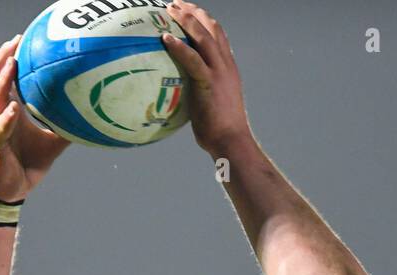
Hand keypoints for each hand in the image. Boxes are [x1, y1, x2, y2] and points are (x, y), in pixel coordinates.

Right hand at [0, 35, 68, 201]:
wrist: (9, 195)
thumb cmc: (25, 168)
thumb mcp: (50, 145)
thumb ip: (63, 129)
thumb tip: (87, 119)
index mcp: (6, 113)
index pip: (4, 79)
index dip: (9, 58)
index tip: (22, 40)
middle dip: (3, 58)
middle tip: (16, 41)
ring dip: (1, 80)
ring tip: (12, 63)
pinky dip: (6, 118)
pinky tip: (15, 108)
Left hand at [160, 1, 253, 154]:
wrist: (231, 140)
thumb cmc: (220, 128)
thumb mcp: (214, 100)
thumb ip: (203, 88)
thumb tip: (184, 88)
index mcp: (228, 67)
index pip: (218, 34)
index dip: (204, 19)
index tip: (189, 10)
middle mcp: (225, 65)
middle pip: (212, 28)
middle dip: (193, 12)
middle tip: (176, 4)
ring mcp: (219, 73)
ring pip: (203, 37)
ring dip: (186, 20)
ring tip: (170, 11)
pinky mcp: (209, 83)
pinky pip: (192, 60)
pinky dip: (179, 47)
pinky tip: (165, 38)